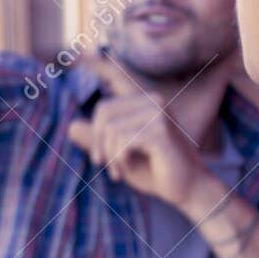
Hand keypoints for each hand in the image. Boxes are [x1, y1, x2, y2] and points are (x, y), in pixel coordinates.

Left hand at [66, 55, 215, 209]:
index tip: (82, 67)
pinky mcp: (161, 131)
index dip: (98, 81)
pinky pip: (122, 141)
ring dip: (109, 155)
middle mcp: (154, 100)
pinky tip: (126, 170)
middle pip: (104, 112)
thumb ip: (99, 141)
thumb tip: (71, 127)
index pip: (114, 89)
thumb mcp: (120, 155)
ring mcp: (159, 113)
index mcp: (146, 102)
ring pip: (111, 129)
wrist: (188, 190)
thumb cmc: (156, 172)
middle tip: (102, 164)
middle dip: (98, 142)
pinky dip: (118, 159)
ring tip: (117, 172)